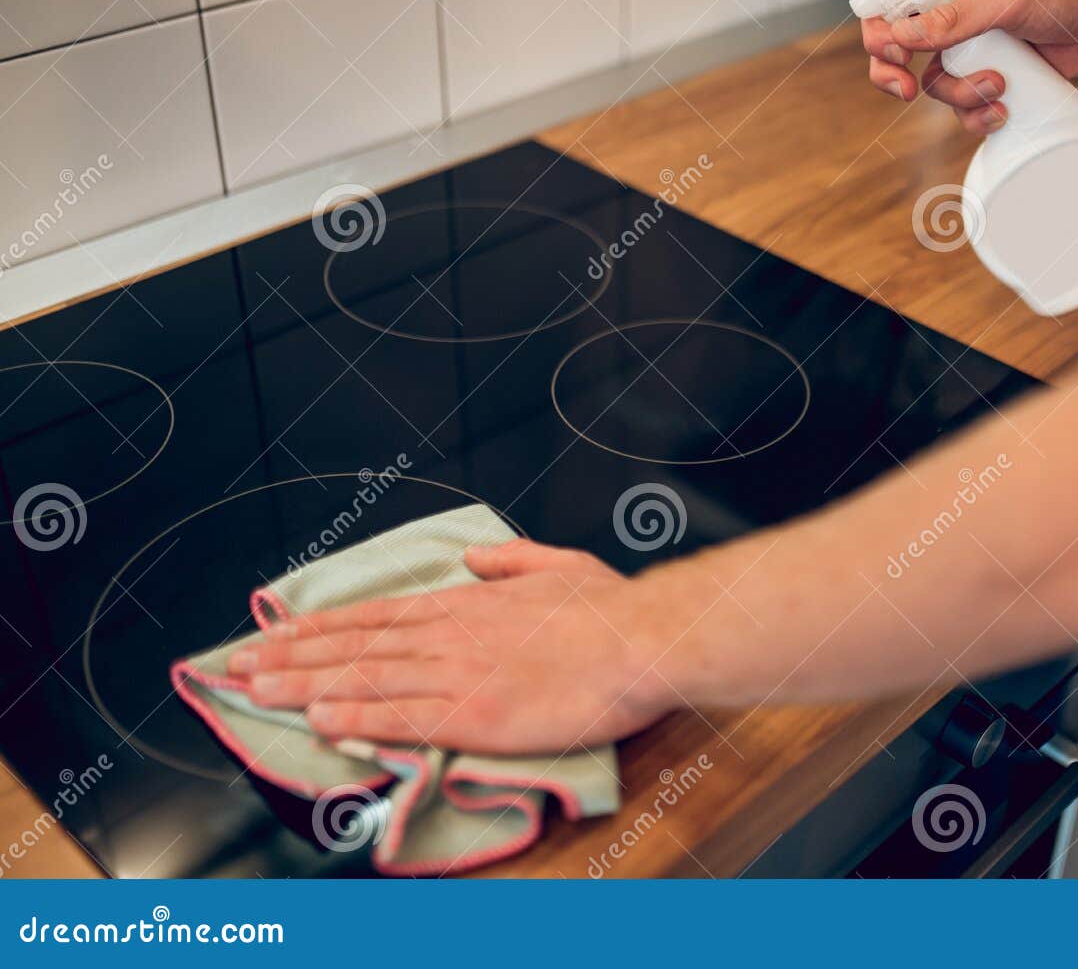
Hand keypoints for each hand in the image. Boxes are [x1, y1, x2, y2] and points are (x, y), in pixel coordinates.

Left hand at [225, 539, 674, 754]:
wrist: (642, 642)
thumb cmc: (610, 611)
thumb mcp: (561, 564)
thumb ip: (511, 561)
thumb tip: (474, 556)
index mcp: (470, 604)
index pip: (379, 615)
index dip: (322, 626)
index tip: (277, 632)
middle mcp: (452, 634)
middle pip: (356, 644)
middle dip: (291, 655)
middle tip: (236, 665)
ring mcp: (459, 673)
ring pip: (366, 677)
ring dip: (304, 684)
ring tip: (254, 689)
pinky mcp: (474, 712)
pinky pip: (403, 716)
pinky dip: (355, 716)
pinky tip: (317, 720)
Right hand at [862, 0, 1077, 135]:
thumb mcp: (1006, 0)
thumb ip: (955, 18)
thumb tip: (902, 35)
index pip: (890, 4)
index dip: (879, 34)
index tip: (898, 57)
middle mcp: (950, 16)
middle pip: (896, 52)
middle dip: (894, 76)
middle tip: (906, 91)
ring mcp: (969, 50)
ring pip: (935, 87)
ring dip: (961, 97)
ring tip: (999, 86)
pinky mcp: (990, 77)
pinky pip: (965, 108)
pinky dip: (979, 115)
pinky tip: (1004, 110)